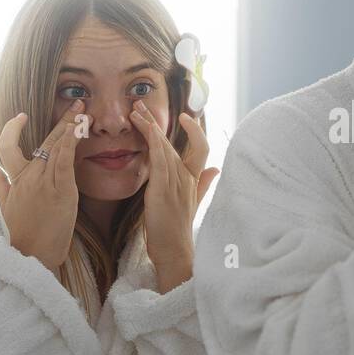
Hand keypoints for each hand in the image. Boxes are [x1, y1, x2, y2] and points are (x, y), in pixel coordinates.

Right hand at [0, 100, 83, 273]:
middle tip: (75, 104)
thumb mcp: (5, 205)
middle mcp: (28, 177)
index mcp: (14, 179)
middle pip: (42, 141)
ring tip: (82, 111)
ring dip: (71, 127)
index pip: (6, 146)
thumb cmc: (23, 232)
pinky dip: (70, 144)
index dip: (13, 129)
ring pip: (56, 147)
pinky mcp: (61, 191)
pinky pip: (64, 162)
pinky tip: (78, 131)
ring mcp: (44, 183)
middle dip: (60, 121)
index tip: (21, 116)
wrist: (33, 255)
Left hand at [129, 101, 218, 291]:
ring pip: (165, 146)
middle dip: (157, 121)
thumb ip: (204, 184)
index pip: (201, 148)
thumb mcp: (193, 203)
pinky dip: (154, 141)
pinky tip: (146, 129)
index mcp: (193, 180)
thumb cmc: (178, 229)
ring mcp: (176, 182)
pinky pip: (159, 158)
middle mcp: (186, 178)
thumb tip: (217, 170)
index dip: (195, 131)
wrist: (174, 250)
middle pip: (176, 142)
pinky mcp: (162, 188)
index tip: (184, 117)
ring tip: (136, 110)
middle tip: (141, 104)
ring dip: (150, 126)